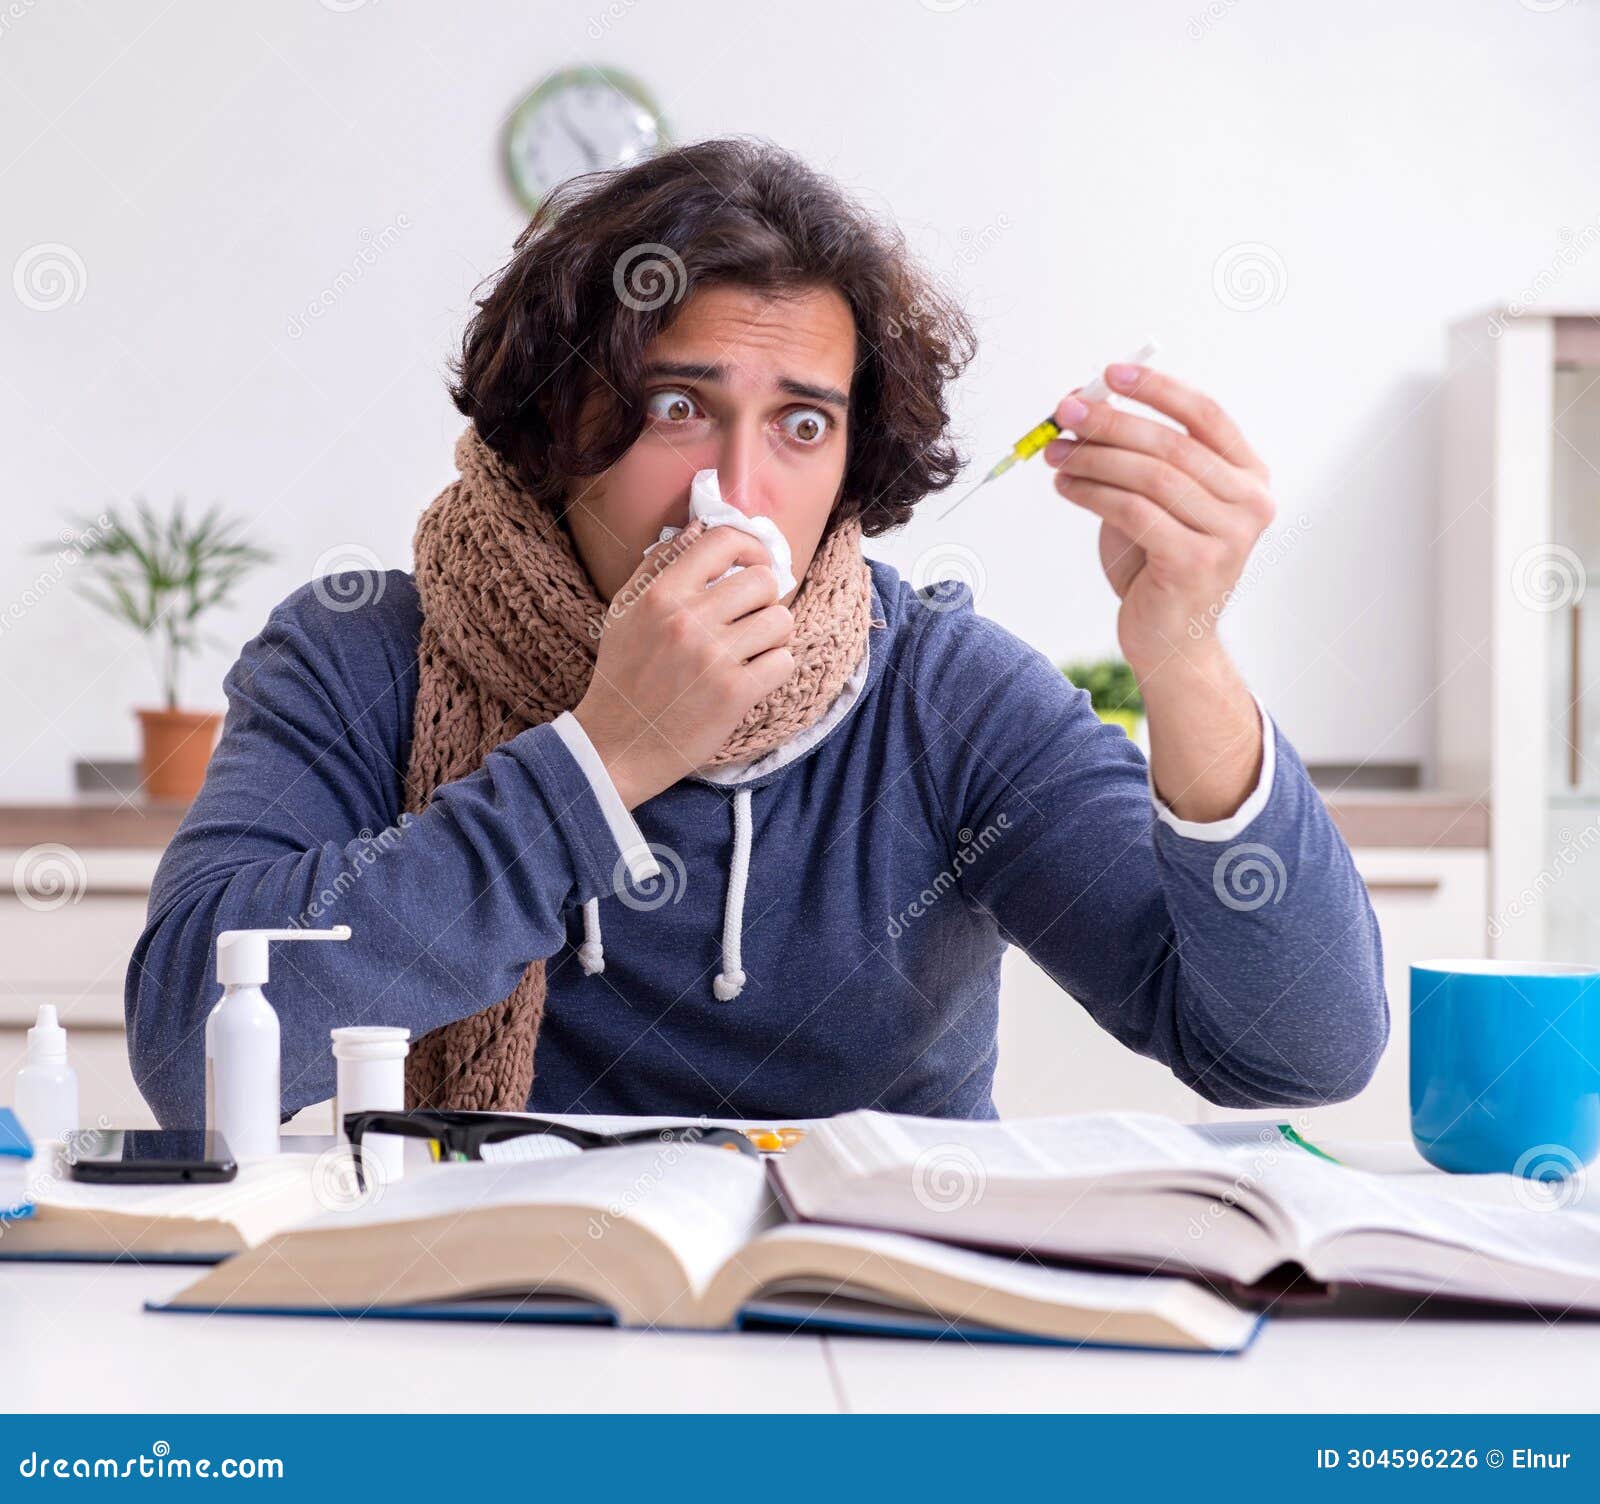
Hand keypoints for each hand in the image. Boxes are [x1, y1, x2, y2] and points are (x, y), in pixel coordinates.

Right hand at [573, 521, 795, 807]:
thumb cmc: (622, 677)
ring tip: (752, 650)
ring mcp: (714, 657)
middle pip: (764, 580)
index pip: (724, 540)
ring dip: (774, 636)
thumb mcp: (625, 612)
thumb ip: (659, 566)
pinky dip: (775, 669)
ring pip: (781, 620)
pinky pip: (784, 661)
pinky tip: (753, 677)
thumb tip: (699, 527)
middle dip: (766, 598)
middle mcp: (688, 619)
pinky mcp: (735, 694)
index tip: (754, 566)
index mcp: (661, 594)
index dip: (751, 548)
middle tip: (753, 618)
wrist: (616, 746)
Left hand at [1043, 364, 1274, 677]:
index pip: (1206, 414)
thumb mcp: (1153, 500)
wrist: (1170, 640)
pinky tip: (1066, 487)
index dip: (1157, 388)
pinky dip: (1092, 493)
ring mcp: (1230, 535)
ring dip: (1094, 458)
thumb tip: (1087, 402)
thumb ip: (1135, 455)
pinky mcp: (1195, 564)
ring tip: (1055, 454)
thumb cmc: (1158, 564)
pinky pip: (1134, 512)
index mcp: (1250, 475)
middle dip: (1111, 422)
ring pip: (1150, 476)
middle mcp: (1251, 502)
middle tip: (1065, 413)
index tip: (1110, 371)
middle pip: (1171, 444)